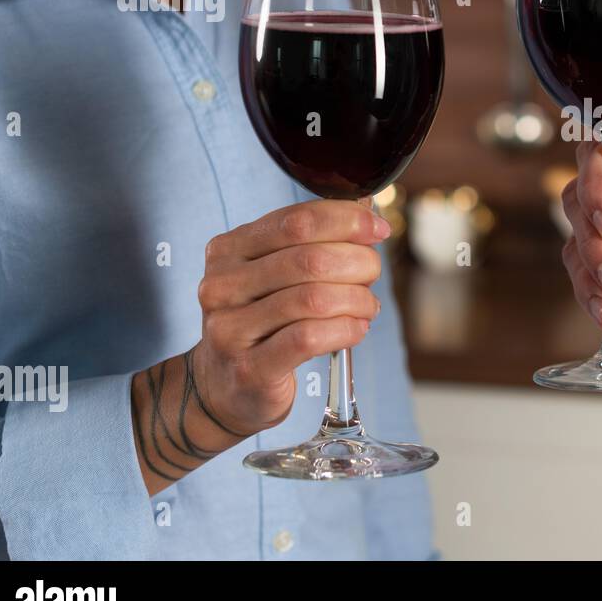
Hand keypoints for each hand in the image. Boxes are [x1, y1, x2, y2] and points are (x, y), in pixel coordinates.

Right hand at [190, 200, 389, 433]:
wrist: (224, 386)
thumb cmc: (263, 321)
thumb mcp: (275, 273)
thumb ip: (312, 242)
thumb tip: (366, 214)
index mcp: (229, 250)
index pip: (296, 220)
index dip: (346, 220)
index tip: (378, 229)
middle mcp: (222, 285)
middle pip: (310, 259)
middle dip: (358, 263)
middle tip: (372, 275)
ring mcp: (230, 329)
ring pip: (314, 299)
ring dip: (357, 299)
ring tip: (367, 306)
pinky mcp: (250, 368)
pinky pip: (310, 338)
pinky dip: (346, 329)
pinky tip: (357, 328)